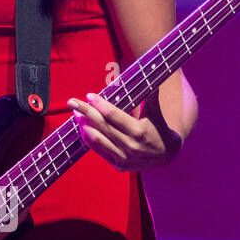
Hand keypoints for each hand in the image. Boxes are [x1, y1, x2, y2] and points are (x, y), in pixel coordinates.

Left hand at [67, 90, 182, 170]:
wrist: (166, 155)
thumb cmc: (159, 128)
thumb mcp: (156, 112)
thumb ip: (151, 96)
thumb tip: (152, 74)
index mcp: (139, 130)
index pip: (113, 115)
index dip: (99, 104)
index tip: (89, 95)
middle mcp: (130, 145)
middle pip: (102, 126)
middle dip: (85, 112)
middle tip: (72, 102)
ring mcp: (123, 157)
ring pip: (97, 139)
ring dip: (84, 126)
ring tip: (77, 115)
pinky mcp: (118, 165)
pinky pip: (98, 150)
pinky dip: (89, 139)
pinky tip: (83, 129)